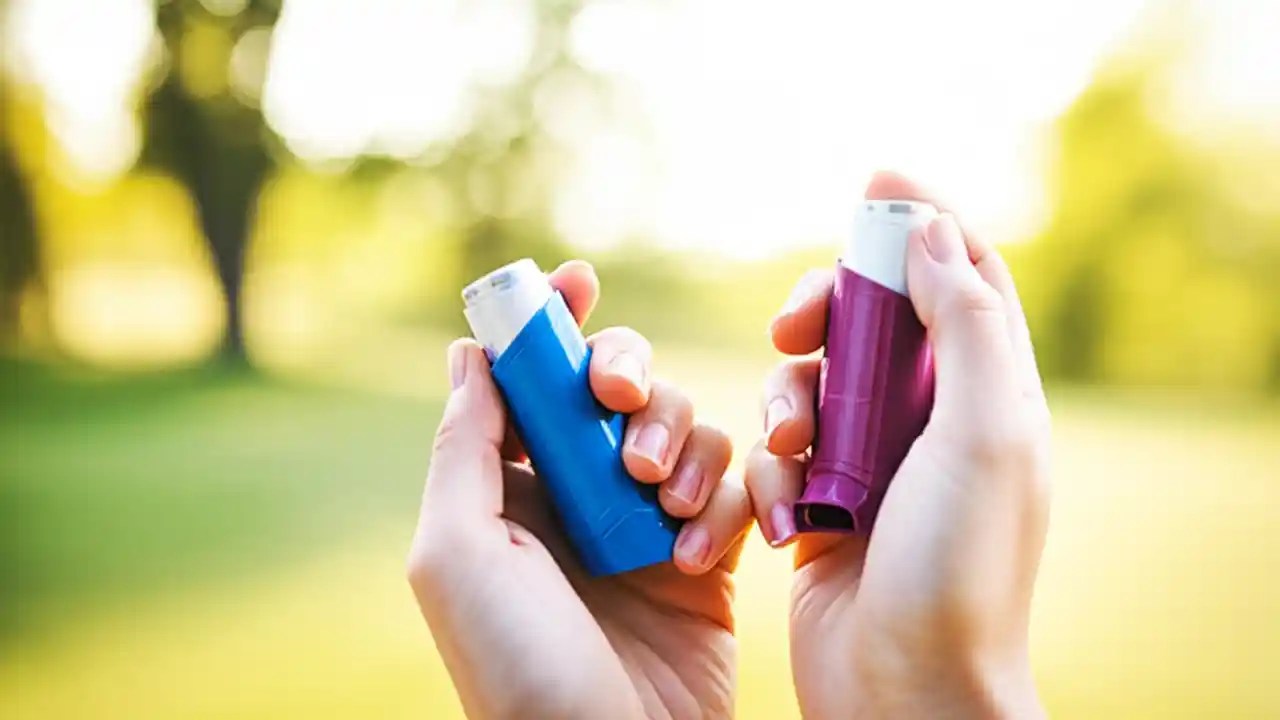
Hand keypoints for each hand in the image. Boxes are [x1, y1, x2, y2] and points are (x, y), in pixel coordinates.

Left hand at [407, 260, 751, 719]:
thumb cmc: (517, 665)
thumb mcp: (460, 551)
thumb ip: (466, 446)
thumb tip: (466, 351)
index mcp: (509, 491)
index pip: (531, 383)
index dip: (552, 323)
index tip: (578, 278)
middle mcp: (579, 499)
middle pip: (619, 390)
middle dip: (627, 378)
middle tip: (620, 402)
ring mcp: (647, 527)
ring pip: (684, 427)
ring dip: (679, 444)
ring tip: (660, 502)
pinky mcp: (709, 558)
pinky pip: (735, 487)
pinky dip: (722, 503)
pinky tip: (693, 554)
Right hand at [747, 172, 1051, 717]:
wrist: (906, 694)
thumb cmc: (955, 567)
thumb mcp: (982, 433)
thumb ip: (963, 323)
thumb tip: (934, 228)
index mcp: (988, 395)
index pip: (963, 277)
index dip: (922, 224)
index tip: (872, 184)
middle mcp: (932, 424)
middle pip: (872, 321)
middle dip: (826, 313)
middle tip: (795, 326)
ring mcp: (872, 467)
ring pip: (810, 384)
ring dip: (786, 404)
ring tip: (791, 452)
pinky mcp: (818, 508)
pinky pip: (776, 454)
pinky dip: (765, 472)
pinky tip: (775, 519)